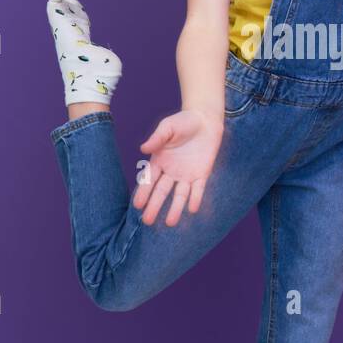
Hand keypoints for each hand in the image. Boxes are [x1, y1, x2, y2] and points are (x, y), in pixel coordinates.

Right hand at [133, 109, 223, 225]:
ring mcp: (187, 174)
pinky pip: (198, 189)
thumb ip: (156, 139)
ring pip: (179, 195)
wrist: (205, 119)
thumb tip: (143, 149)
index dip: (143, 193)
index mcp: (159, 161)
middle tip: (147, 221)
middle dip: (155, 206)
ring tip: (170, 223)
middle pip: (161, 192)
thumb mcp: (167, 127)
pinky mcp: (202, 174)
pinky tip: (192, 209)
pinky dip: (196, 199)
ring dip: (175, 208)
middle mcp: (171, 171)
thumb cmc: (183, 121)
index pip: (149, 180)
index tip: (137, 206)